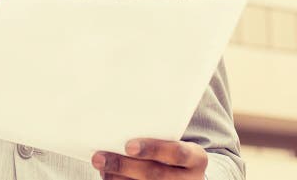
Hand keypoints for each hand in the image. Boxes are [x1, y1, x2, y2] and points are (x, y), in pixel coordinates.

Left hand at [92, 138, 207, 178]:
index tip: (129, 146)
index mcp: (197, 158)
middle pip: (155, 174)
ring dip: (117, 177)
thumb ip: (159, 133)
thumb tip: (123, 122)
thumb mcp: (177, 140)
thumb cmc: (176, 150)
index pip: (177, 153)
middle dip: (124, 165)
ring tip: (99, 165)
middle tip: (100, 157)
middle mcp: (189, 179)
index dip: (153, 149)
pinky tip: (107, 175)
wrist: (190, 176)